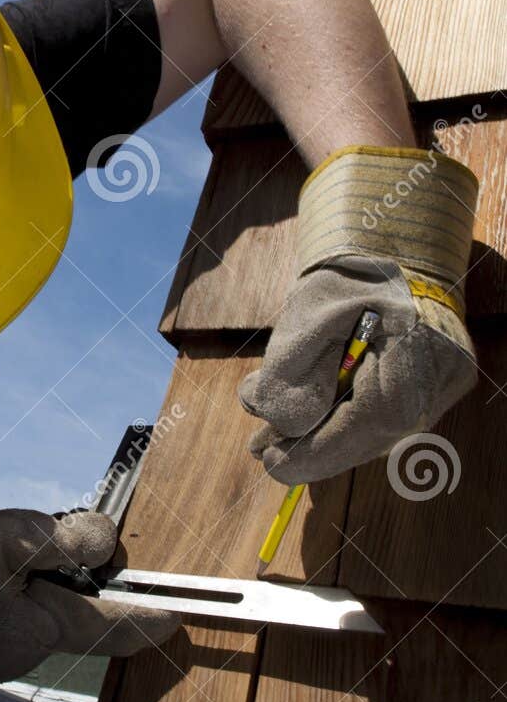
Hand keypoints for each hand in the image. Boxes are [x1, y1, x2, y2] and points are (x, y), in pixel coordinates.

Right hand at [0, 508, 179, 683]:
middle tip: (56, 553)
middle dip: (78, 580)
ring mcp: (1, 650)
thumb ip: (55, 542)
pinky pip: (20, 610)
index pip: (110, 629)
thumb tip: (103, 540)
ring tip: (3, 554)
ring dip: (41, 578)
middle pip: (78, 612)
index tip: (178, 619)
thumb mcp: (0, 542)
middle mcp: (24, 652)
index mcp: (35, 634)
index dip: (147, 621)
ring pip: (47, 608)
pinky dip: (19, 587)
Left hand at [240, 145, 478, 483]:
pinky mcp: (436, 381)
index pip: (358, 430)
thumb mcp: (308, 314)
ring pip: (374, 428)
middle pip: (365, 437)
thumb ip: (290, 373)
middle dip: (309, 447)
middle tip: (260, 451)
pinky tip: (310, 413)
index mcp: (411, 361)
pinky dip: (345, 415)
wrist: (398, 236)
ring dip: (323, 433)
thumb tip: (275, 423)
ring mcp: (442, 384)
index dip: (311, 455)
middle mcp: (435, 383)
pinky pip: (386, 411)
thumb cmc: (351, 269)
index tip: (270, 465)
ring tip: (272, 436)